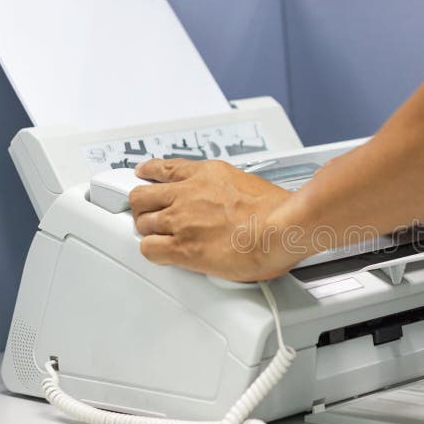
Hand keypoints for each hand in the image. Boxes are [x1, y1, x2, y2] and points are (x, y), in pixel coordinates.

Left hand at [130, 159, 302, 281]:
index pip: (166, 169)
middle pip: (143, 195)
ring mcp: (182, 220)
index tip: (146, 174)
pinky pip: (149, 249)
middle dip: (144, 207)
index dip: (150, 173)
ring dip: (149, 231)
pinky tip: (162, 254)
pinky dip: (152, 252)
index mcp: (209, 175)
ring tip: (158, 238)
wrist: (281, 228)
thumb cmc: (278, 212)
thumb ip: (234, 192)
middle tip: (150, 215)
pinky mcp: (183, 247)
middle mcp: (190, 193)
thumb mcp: (251, 185)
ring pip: (142, 222)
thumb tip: (239, 205)